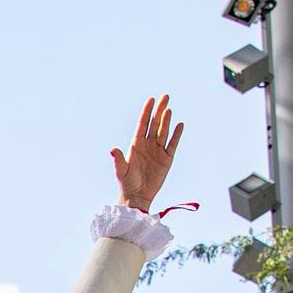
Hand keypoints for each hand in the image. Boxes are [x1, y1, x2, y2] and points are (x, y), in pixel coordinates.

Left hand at [113, 95, 180, 209]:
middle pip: (155, 124)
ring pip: (164, 131)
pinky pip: (173, 144)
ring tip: (169, 109)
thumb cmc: (127, 183)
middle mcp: (148, 145)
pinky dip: (177, 135)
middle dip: (159, 110)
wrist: (137, 196)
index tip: (151, 99)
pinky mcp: (167, 158)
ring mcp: (158, 151)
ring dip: (166, 121)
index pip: (143, 124)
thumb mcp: (121, 171)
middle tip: (165, 96)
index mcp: (136, 144)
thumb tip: (112, 149)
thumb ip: (118, 159)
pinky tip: (180, 125)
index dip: (146, 112)